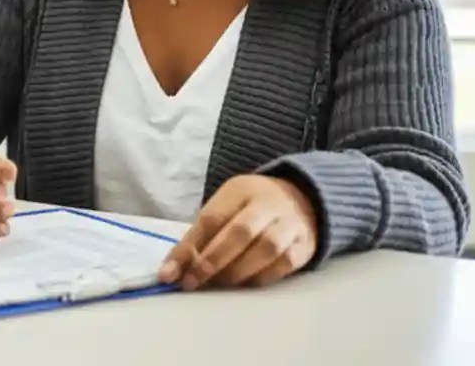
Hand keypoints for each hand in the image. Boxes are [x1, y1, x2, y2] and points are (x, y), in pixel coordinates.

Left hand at [160, 175, 318, 288]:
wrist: (302, 198)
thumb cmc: (250, 208)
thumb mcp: (224, 208)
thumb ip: (200, 236)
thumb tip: (172, 271)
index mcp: (240, 190)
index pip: (211, 218)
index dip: (188, 247)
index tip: (169, 273)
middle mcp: (268, 204)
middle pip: (240, 232)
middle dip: (212, 261)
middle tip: (192, 282)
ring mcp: (290, 223)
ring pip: (266, 249)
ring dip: (237, 271)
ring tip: (218, 284)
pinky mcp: (305, 244)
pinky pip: (283, 264)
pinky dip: (261, 277)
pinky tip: (245, 283)